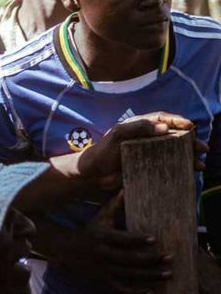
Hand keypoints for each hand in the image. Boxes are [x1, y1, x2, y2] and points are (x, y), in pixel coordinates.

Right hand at [72, 191, 171, 293]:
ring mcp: (102, 270)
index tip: (154, 239)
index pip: (122, 239)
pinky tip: (151, 293)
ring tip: (168, 274)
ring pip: (129, 275)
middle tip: (169, 258)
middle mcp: (102, 254)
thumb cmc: (87, 231)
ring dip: (150, 275)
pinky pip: (121, 290)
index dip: (138, 239)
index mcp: (102, 237)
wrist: (64, 250)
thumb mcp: (99, 218)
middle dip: (152, 259)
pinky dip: (136, 293)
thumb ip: (114, 206)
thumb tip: (125, 189)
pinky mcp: (102, 282)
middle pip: (130, 259)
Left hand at [76, 111, 206, 188]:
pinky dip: (181, 169)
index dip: (177, 120)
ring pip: (174, 152)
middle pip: (173, 136)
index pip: (162, 119)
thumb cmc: (102, 151)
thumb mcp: (118, 134)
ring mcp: (148, 153)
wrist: (92, 174)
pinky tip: (190, 173)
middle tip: (202, 148)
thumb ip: (138, 127)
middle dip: (190, 141)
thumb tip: (163, 127)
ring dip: (189, 157)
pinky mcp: (148, 168)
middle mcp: (146, 138)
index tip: (189, 125)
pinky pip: (168, 166)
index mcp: (139, 127)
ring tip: (200, 164)